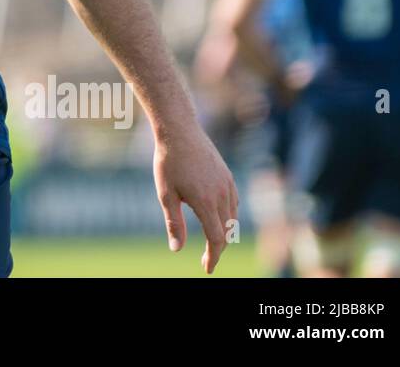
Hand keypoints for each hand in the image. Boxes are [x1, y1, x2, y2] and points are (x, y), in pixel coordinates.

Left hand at [153, 120, 239, 273]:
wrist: (179, 130)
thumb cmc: (168, 161)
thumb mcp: (166, 194)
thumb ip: (174, 222)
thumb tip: (177, 249)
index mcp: (205, 202)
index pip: (216, 238)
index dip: (213, 256)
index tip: (208, 269)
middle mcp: (222, 194)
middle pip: (227, 231)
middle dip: (218, 248)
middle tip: (207, 260)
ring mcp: (228, 184)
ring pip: (233, 217)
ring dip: (225, 232)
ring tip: (213, 241)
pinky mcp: (228, 176)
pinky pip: (234, 203)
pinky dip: (229, 216)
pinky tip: (219, 218)